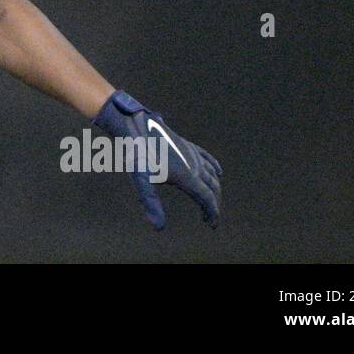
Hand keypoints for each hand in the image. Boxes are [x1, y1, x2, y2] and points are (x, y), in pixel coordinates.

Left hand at [92, 90, 222, 229]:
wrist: (136, 125)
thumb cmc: (137, 153)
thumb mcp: (142, 180)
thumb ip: (151, 203)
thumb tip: (158, 228)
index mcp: (187, 176)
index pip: (207, 198)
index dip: (212, 213)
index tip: (212, 225)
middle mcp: (194, 165)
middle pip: (212, 188)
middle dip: (213, 204)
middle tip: (209, 218)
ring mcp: (192, 153)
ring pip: (212, 174)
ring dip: (214, 189)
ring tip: (211, 201)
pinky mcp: (187, 145)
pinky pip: (207, 158)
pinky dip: (215, 168)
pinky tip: (218, 172)